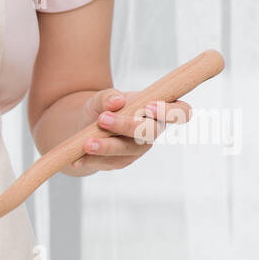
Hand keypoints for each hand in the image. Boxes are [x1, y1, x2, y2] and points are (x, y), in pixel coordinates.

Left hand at [68, 88, 190, 174]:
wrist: (86, 126)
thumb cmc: (103, 108)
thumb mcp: (101, 98)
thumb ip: (108, 96)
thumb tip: (115, 100)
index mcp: (157, 110)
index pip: (181, 111)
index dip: (170, 112)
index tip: (149, 107)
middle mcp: (152, 131)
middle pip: (150, 132)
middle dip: (127, 126)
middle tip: (103, 119)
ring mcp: (137, 149)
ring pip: (127, 150)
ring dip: (106, 147)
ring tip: (87, 143)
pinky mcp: (121, 162)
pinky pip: (108, 163)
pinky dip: (91, 161)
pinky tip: (77, 159)